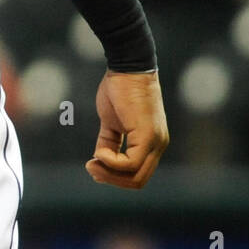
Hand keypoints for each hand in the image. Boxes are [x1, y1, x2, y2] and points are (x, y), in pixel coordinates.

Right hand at [86, 70, 168, 188]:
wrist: (127, 67)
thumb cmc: (118, 89)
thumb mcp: (111, 121)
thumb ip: (108, 141)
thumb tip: (99, 160)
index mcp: (151, 143)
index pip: (137, 173)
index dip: (114, 176)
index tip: (92, 165)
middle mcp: (158, 146)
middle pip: (137, 180)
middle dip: (111, 179)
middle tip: (91, 168)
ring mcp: (155, 142)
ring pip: (135, 176)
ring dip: (110, 174)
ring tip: (92, 163)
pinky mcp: (147, 135)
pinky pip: (130, 163)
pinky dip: (111, 162)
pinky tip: (98, 153)